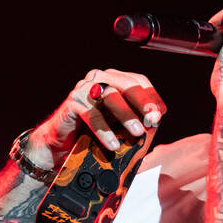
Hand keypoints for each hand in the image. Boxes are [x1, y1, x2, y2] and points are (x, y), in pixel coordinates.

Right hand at [31, 68, 166, 163]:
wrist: (61, 143)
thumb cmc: (94, 132)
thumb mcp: (118, 123)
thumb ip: (136, 118)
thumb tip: (156, 120)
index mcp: (114, 79)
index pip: (138, 81)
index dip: (151, 97)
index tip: (160, 115)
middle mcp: (99, 79)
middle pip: (127, 84)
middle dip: (143, 102)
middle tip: (153, 120)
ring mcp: (85, 88)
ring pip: (110, 96)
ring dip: (126, 115)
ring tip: (137, 133)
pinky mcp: (72, 102)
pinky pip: (92, 114)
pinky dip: (104, 131)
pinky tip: (113, 144)